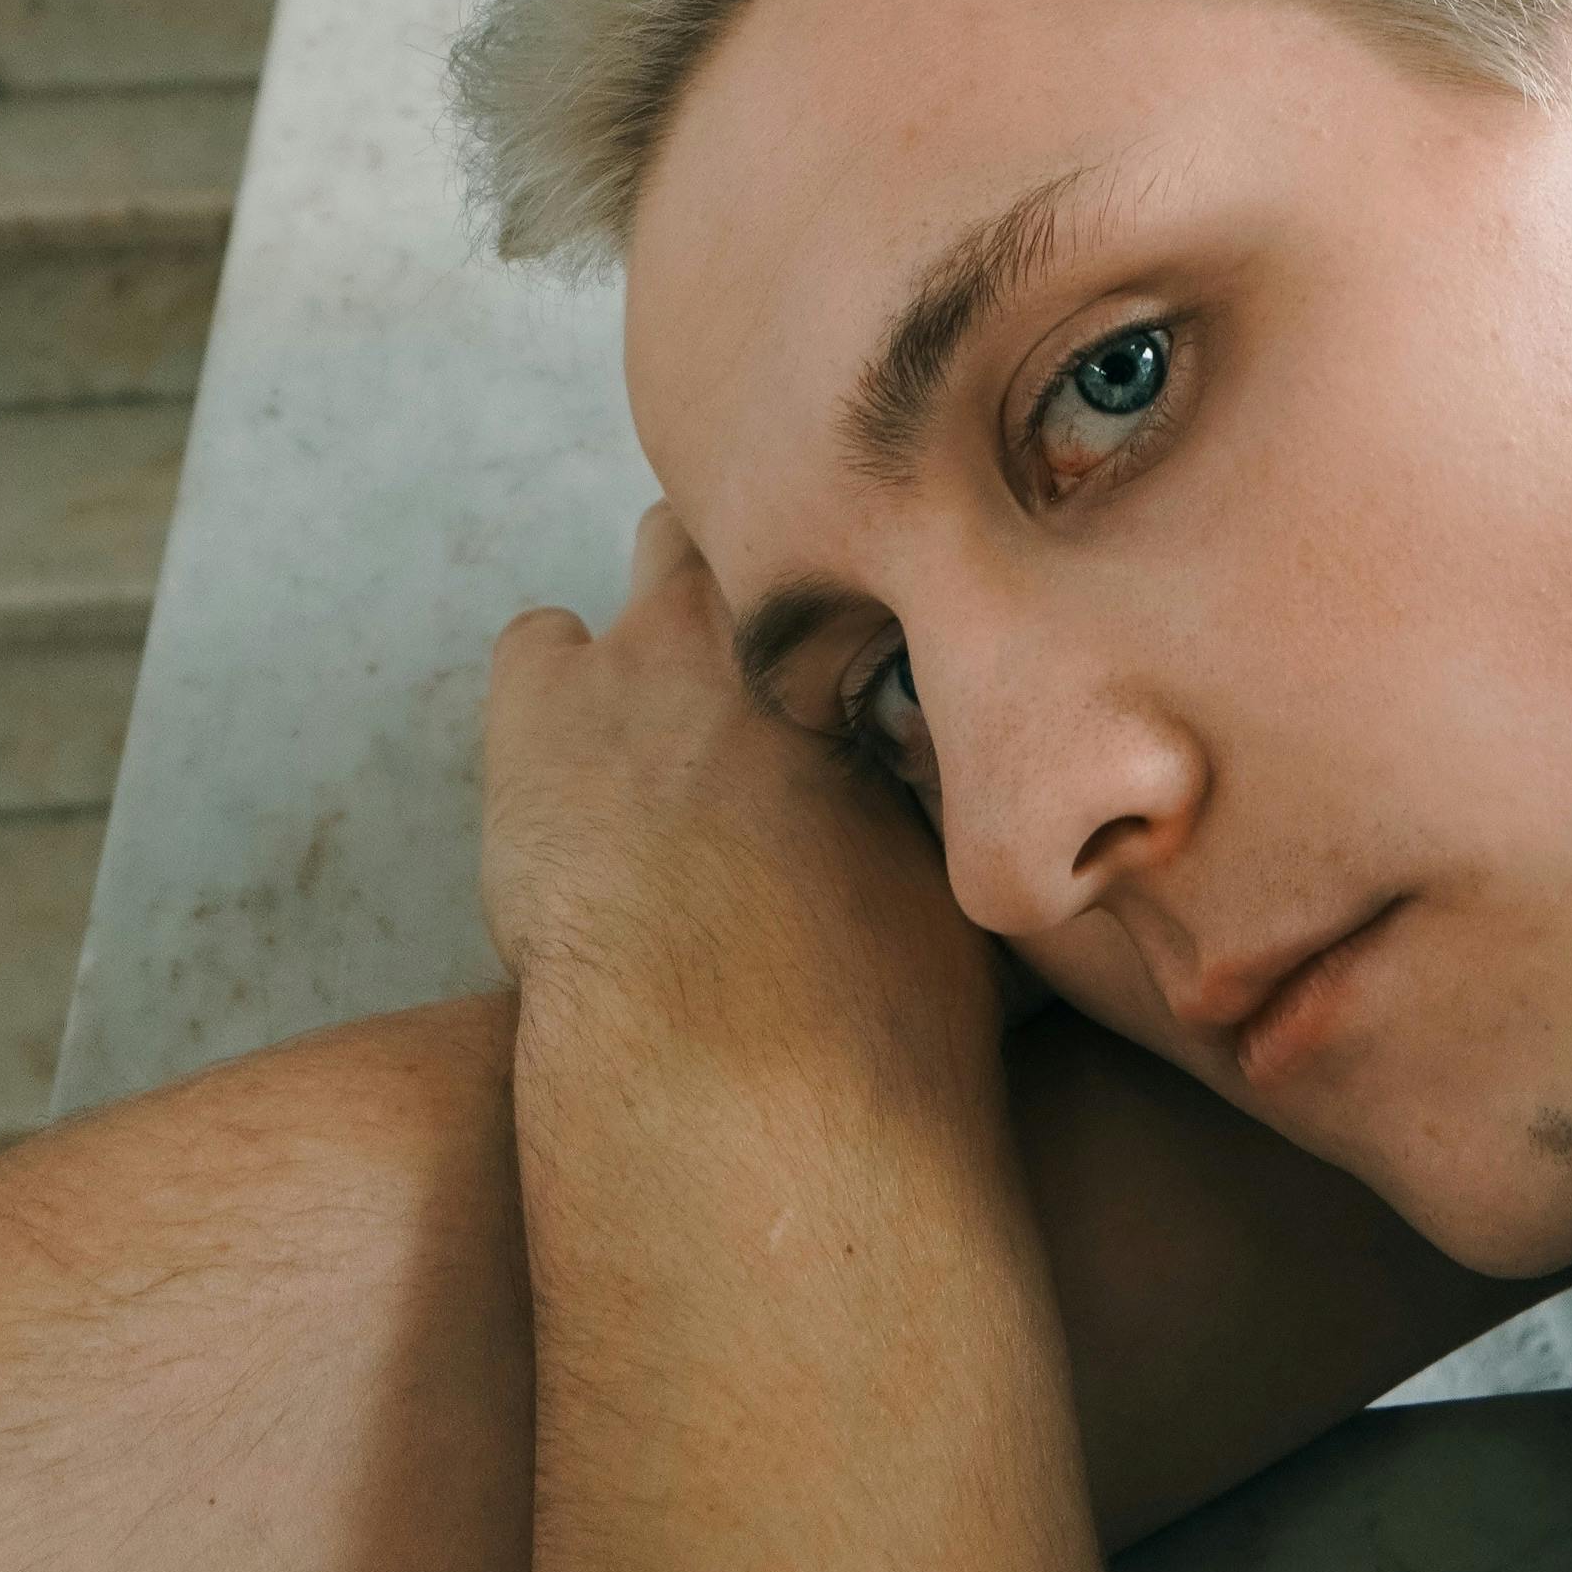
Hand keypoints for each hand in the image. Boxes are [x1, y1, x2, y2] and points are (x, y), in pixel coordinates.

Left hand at [479, 507, 1000, 1129]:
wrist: (737, 1056)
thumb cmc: (886, 991)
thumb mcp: (972, 879)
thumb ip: (984, 802)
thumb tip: (1032, 807)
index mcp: (886, 639)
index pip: (893, 539)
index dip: (882, 582)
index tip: (880, 626)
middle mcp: (777, 608)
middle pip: (788, 515)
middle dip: (783, 567)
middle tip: (784, 653)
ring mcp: (653, 638)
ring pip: (662, 540)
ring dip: (677, 603)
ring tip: (680, 700)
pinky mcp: (541, 699)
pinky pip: (539, 637)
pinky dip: (554, 683)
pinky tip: (575, 758)